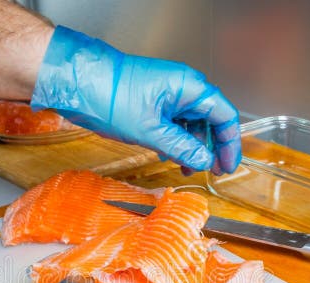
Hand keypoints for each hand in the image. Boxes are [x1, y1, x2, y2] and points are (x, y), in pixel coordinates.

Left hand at [32, 26, 241, 174]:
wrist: (80, 85)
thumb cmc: (111, 97)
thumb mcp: (151, 131)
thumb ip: (182, 147)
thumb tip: (205, 159)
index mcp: (189, 87)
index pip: (224, 115)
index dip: (229, 143)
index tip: (228, 165)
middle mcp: (182, 88)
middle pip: (210, 120)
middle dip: (211, 147)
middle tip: (211, 171)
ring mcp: (167, 95)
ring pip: (191, 124)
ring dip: (192, 147)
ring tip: (187, 168)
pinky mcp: (153, 103)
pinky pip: (174, 123)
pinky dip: (176, 142)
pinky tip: (169, 157)